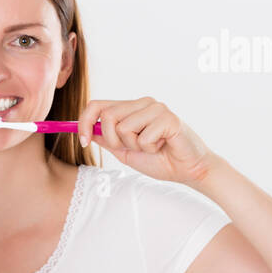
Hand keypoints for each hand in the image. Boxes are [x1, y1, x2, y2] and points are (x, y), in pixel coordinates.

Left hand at [77, 97, 215, 185]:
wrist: (187, 170)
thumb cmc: (159, 160)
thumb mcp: (125, 151)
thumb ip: (107, 139)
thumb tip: (87, 131)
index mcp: (131, 108)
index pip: (97, 105)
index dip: (84, 123)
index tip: (84, 142)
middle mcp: (143, 103)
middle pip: (107, 116)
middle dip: (112, 140)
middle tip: (131, 149)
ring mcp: (156, 108)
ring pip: (123, 127)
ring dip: (133, 146)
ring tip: (151, 146)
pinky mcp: (168, 118)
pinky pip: (143, 137)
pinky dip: (150, 149)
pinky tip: (163, 146)